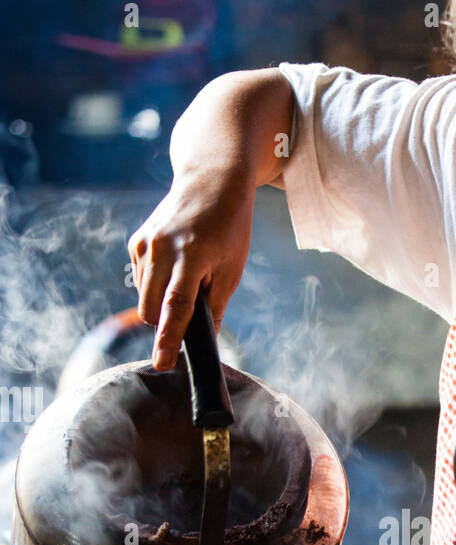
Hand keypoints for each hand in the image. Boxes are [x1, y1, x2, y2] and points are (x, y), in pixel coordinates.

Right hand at [127, 167, 255, 368]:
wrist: (209, 181)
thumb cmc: (228, 228)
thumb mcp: (231, 269)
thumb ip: (214, 307)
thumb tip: (202, 342)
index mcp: (191, 255)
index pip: (176, 306)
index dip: (169, 339)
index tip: (162, 363)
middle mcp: (161, 248)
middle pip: (151, 310)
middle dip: (165, 323)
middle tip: (193, 310)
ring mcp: (144, 244)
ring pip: (143, 298)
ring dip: (162, 303)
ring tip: (190, 276)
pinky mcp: (136, 242)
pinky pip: (141, 281)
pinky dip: (156, 286)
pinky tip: (176, 266)